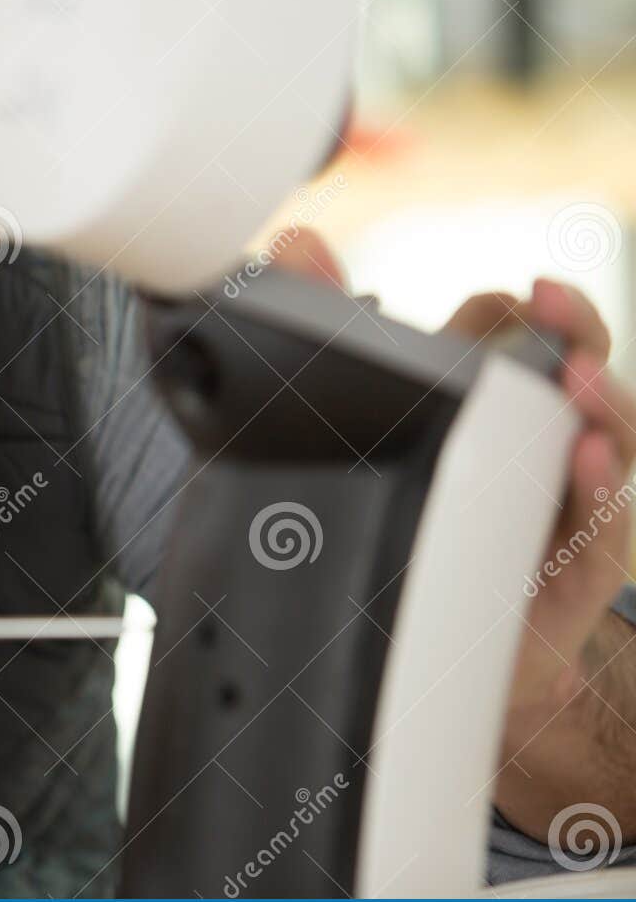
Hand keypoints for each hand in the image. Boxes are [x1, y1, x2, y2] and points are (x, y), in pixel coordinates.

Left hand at [268, 234, 633, 735]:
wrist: (398, 656)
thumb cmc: (391, 533)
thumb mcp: (347, 424)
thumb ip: (320, 327)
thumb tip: (297, 244)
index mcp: (482, 409)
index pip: (526, 340)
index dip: (536, 310)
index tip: (527, 290)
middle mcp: (528, 450)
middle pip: (579, 376)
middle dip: (579, 332)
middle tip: (553, 302)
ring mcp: (554, 507)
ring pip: (605, 444)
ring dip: (601, 405)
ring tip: (576, 377)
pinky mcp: (567, 572)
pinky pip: (601, 528)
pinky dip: (598, 490)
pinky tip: (582, 460)